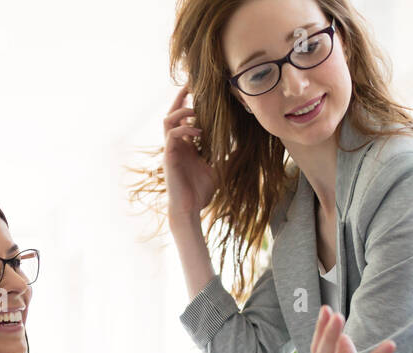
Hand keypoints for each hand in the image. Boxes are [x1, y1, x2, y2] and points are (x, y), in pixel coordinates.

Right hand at [163, 85, 216, 230]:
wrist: (190, 209)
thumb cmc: (201, 192)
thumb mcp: (219, 168)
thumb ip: (227, 155)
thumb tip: (244, 146)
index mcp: (186, 145)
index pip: (184, 118)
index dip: (189, 103)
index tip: (199, 90)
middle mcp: (176, 144)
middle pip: (172, 114)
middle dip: (180, 98)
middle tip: (191, 83)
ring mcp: (171, 149)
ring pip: (168, 120)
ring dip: (180, 111)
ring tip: (194, 108)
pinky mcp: (169, 156)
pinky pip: (172, 135)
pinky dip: (184, 129)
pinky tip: (198, 130)